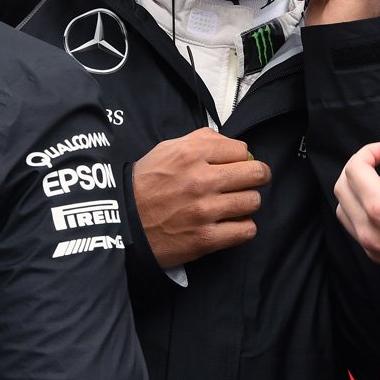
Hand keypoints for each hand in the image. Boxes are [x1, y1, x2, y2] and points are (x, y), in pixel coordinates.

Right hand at [132, 128, 271, 267]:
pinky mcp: (206, 239)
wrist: (122, 222)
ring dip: (247, 203)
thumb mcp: (166, 149)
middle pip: (256, 173)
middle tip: (250, 182)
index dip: (241, 157)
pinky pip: (247, 230)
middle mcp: (201, 180)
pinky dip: (243, 227)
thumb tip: (230, 143)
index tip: (236, 164)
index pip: (241, 149)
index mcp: (192, 154)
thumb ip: (200, 140)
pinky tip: (231, 223)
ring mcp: (205, 211)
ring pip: (253, 201)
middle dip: (257, 176)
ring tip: (235, 204)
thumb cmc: (145, 185)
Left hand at [334, 135, 379, 316]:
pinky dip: (358, 209)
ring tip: (376, 180)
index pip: (354, 168)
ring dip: (353, 188)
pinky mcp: (375, 255)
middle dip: (357, 167)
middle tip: (379, 160)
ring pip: (343, 207)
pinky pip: (353, 226)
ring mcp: (370, 244)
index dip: (369, 151)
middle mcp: (368, 227)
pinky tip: (378, 203)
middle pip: (342, 186)